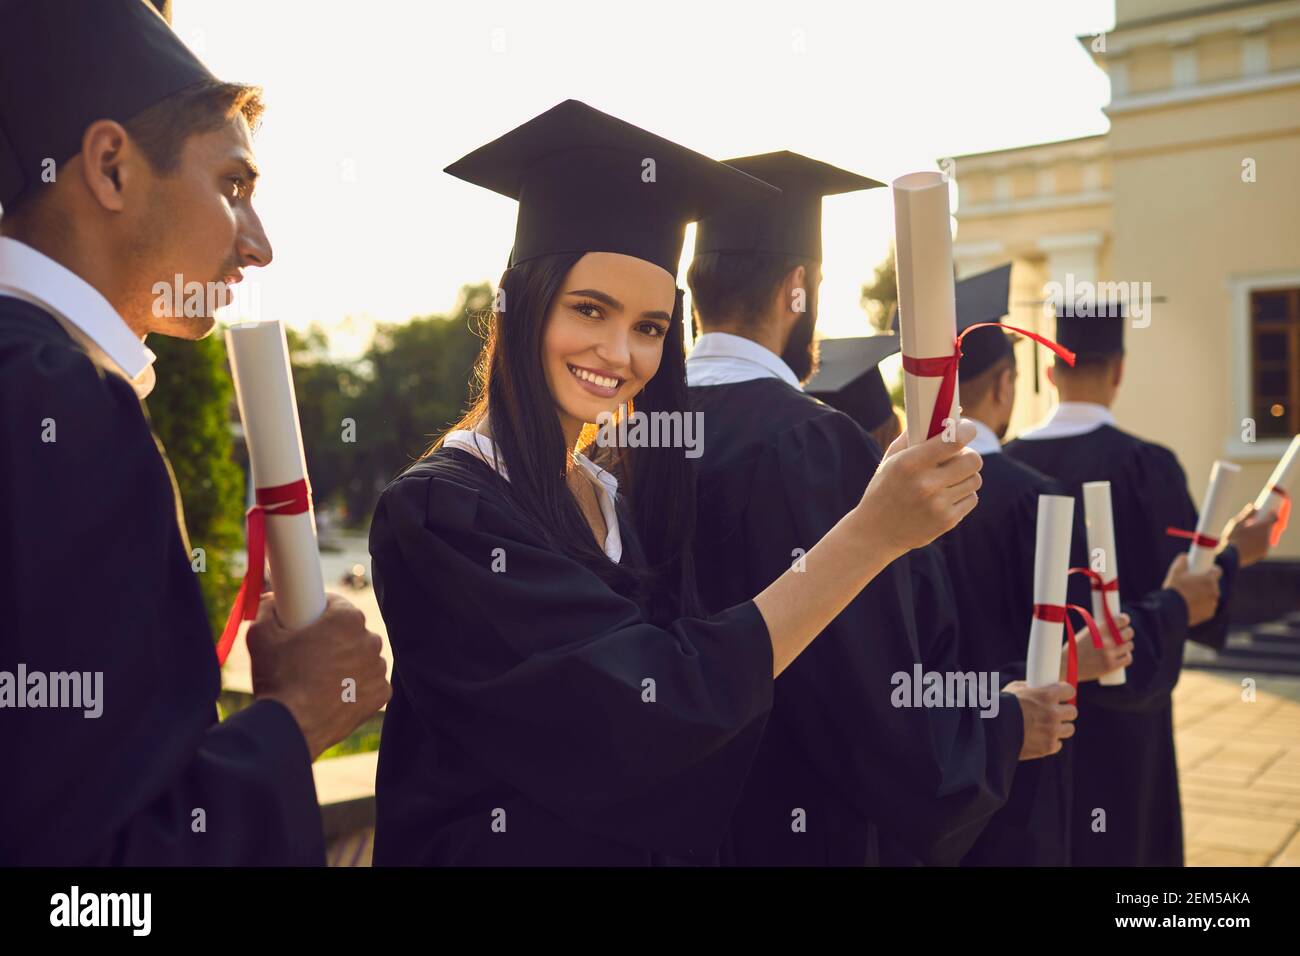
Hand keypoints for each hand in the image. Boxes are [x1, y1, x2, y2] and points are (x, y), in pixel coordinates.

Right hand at [248, 592, 390, 760]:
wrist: (290, 726)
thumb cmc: (276, 677)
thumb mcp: (261, 635)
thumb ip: (266, 609)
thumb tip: (269, 598)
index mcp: (348, 618)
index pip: (336, 604)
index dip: (320, 611)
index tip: (307, 622)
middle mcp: (370, 639)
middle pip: (352, 631)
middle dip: (334, 638)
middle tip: (309, 653)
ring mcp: (378, 668)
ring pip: (362, 657)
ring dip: (347, 661)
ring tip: (319, 677)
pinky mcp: (381, 694)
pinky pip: (369, 683)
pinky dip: (356, 687)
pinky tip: (334, 693)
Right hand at [853, 418, 982, 557]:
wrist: (875, 532)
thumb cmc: (885, 487)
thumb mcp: (892, 458)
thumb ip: (917, 434)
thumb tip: (953, 412)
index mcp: (910, 463)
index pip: (954, 440)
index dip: (967, 430)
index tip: (966, 428)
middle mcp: (926, 484)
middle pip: (973, 460)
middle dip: (968, 455)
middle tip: (958, 456)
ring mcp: (938, 505)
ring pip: (975, 479)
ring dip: (966, 476)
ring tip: (949, 478)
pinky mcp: (947, 521)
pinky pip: (972, 498)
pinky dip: (963, 495)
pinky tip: (945, 496)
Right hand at [1004, 681, 1076, 759]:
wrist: (992, 730)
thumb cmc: (1000, 706)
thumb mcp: (1014, 689)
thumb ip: (1029, 688)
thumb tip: (1035, 686)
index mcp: (1047, 694)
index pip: (1069, 690)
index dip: (1066, 693)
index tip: (1063, 695)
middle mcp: (1053, 712)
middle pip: (1072, 711)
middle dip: (1065, 712)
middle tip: (1056, 713)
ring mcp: (1053, 730)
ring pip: (1069, 729)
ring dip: (1061, 728)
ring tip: (1049, 728)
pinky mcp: (1049, 747)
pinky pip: (1057, 744)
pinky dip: (1051, 742)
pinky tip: (1040, 739)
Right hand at [1063, 612, 1133, 681]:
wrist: (1066, 666)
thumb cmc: (1074, 648)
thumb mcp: (1085, 634)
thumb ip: (1099, 629)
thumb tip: (1113, 624)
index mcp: (1097, 630)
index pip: (1121, 620)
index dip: (1124, 619)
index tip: (1124, 621)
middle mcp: (1105, 641)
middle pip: (1129, 632)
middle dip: (1127, 632)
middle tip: (1124, 635)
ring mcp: (1109, 654)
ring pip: (1129, 646)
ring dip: (1126, 645)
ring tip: (1121, 647)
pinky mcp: (1111, 666)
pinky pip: (1128, 658)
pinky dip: (1126, 656)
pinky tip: (1123, 655)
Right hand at [1162, 553, 1221, 626]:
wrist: (1171, 610)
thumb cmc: (1174, 589)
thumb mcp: (1175, 571)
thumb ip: (1182, 560)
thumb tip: (1185, 556)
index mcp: (1209, 580)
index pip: (1218, 571)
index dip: (1211, 569)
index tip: (1205, 570)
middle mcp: (1214, 592)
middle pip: (1214, 585)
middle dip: (1207, 583)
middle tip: (1194, 583)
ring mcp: (1213, 604)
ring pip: (1211, 596)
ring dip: (1206, 595)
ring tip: (1192, 595)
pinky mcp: (1209, 614)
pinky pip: (1208, 607)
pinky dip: (1203, 605)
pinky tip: (1193, 604)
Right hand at [1223, 503, 1275, 567]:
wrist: (1230, 557)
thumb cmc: (1233, 538)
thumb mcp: (1236, 523)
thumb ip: (1247, 514)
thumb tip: (1253, 505)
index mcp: (1263, 528)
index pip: (1273, 519)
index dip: (1271, 515)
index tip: (1268, 512)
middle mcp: (1267, 537)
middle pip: (1268, 529)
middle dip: (1263, 526)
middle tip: (1254, 524)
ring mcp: (1265, 547)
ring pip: (1265, 538)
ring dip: (1260, 536)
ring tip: (1248, 536)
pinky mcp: (1262, 555)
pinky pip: (1261, 547)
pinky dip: (1257, 544)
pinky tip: (1247, 544)